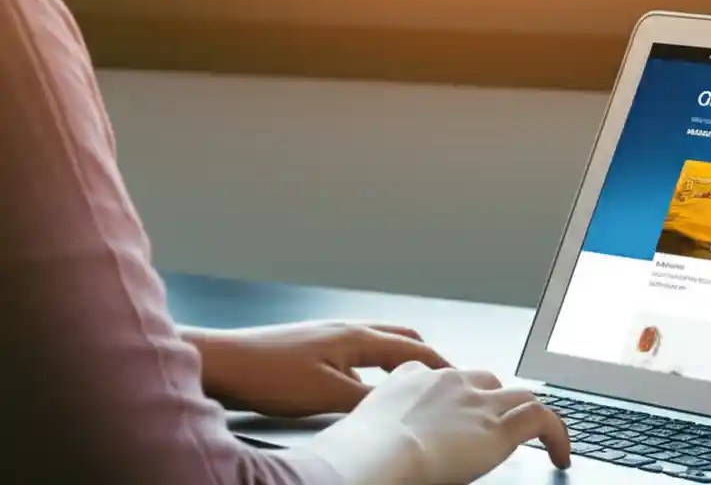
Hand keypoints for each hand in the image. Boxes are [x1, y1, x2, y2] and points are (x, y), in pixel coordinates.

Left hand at [182, 321, 449, 417]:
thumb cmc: (269, 373)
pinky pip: (358, 351)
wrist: (224, 362)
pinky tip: (364, 385)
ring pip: (378, 343)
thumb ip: (367, 400)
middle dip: (427, 357)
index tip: (460, 378)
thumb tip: (398, 408)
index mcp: (357, 337)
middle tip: (443, 378)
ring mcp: (328, 334)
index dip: (441, 365)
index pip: (414, 350)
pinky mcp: (312, 345)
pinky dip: (375, 365)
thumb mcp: (326, 395)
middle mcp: (347, 328)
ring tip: (411, 382)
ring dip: (400, 360)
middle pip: (401, 338)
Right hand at [309, 362, 570, 483]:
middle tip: (495, 426)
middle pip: (482, 380)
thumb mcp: (362, 433)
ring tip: (539, 437)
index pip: (436, 376)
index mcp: (408, 379)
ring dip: (527, 414)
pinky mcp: (498, 426)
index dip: (450, 394)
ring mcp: (475, 400)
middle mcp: (447, 381)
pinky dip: (557, 435)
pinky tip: (560, 455)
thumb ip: (376, 434)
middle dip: (491, 400)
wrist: (373, 458)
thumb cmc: (356, 455)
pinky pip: (542, 419)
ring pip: (517, 394)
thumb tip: (368, 457)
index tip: (454, 412)